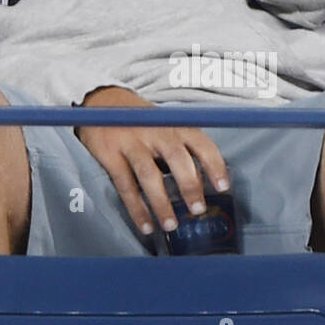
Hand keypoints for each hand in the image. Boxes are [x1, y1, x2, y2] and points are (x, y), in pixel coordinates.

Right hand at [75, 86, 230, 235]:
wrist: (101, 99)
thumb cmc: (140, 118)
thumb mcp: (164, 124)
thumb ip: (182, 147)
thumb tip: (201, 184)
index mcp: (173, 124)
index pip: (200, 143)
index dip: (214, 165)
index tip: (223, 187)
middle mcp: (154, 130)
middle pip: (177, 158)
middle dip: (189, 186)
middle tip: (197, 209)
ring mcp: (131, 141)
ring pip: (149, 175)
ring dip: (162, 204)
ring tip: (170, 225)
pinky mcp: (110, 153)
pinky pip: (125, 185)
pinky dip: (136, 208)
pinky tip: (145, 224)